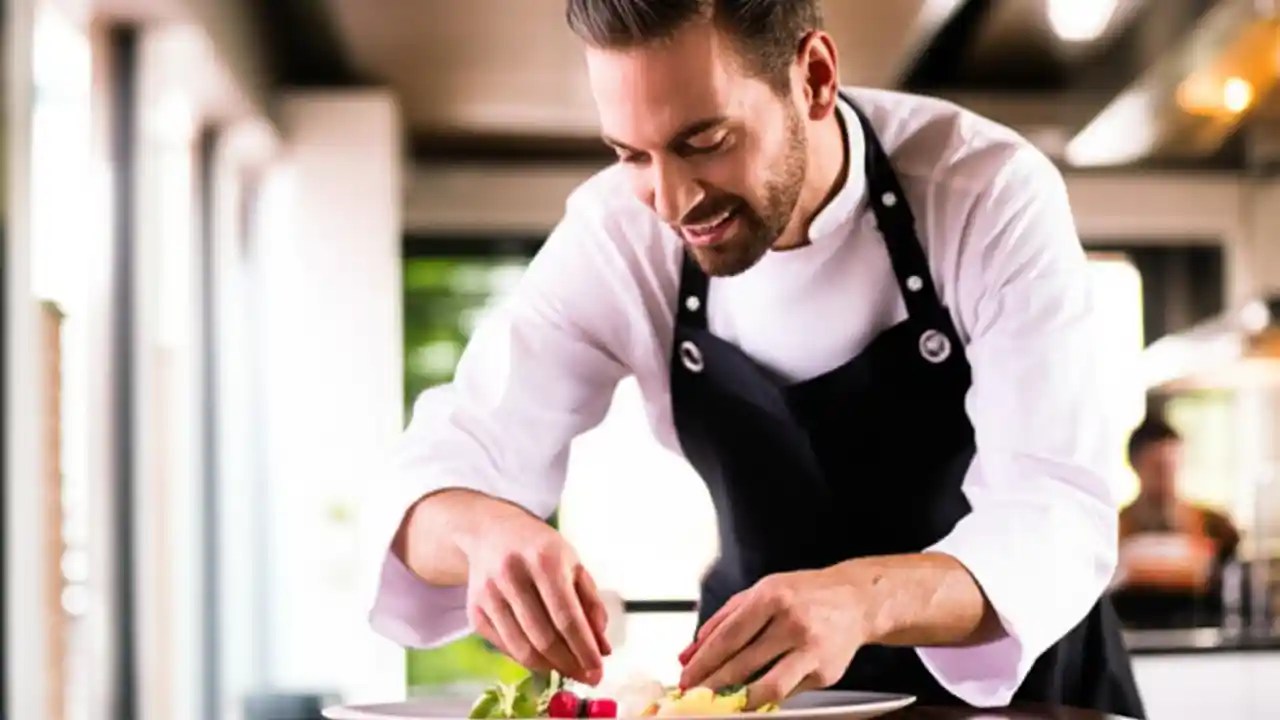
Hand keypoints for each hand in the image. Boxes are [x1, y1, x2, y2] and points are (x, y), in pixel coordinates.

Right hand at [461, 506, 611, 684]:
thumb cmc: (540, 549)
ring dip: (549, 667)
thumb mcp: (573, 565)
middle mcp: (513, 575)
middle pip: (544, 637)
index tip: (598, 671)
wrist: (490, 532)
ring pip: (522, 648)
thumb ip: (591, 605)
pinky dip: (527, 659)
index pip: (567, 617)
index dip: (584, 649)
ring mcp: (489, 594)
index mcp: (545, 560)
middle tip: (587, 677)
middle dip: (569, 664)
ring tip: (567, 670)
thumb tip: (602, 648)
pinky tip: (543, 658)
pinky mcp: (475, 610)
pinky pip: (504, 647)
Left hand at [677, 569, 867, 707]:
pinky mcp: (826, 672)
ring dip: (738, 699)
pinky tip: (751, 698)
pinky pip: (788, 692)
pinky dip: (766, 698)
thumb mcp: (763, 591)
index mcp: (773, 596)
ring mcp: (812, 648)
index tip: (687, 675)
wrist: (857, 600)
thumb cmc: (805, 594)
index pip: (729, 635)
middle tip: (696, 694)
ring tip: (721, 702)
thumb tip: (690, 651)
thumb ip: (724, 619)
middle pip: (743, 663)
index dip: (704, 660)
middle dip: (714, 683)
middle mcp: (793, 621)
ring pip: (768, 686)